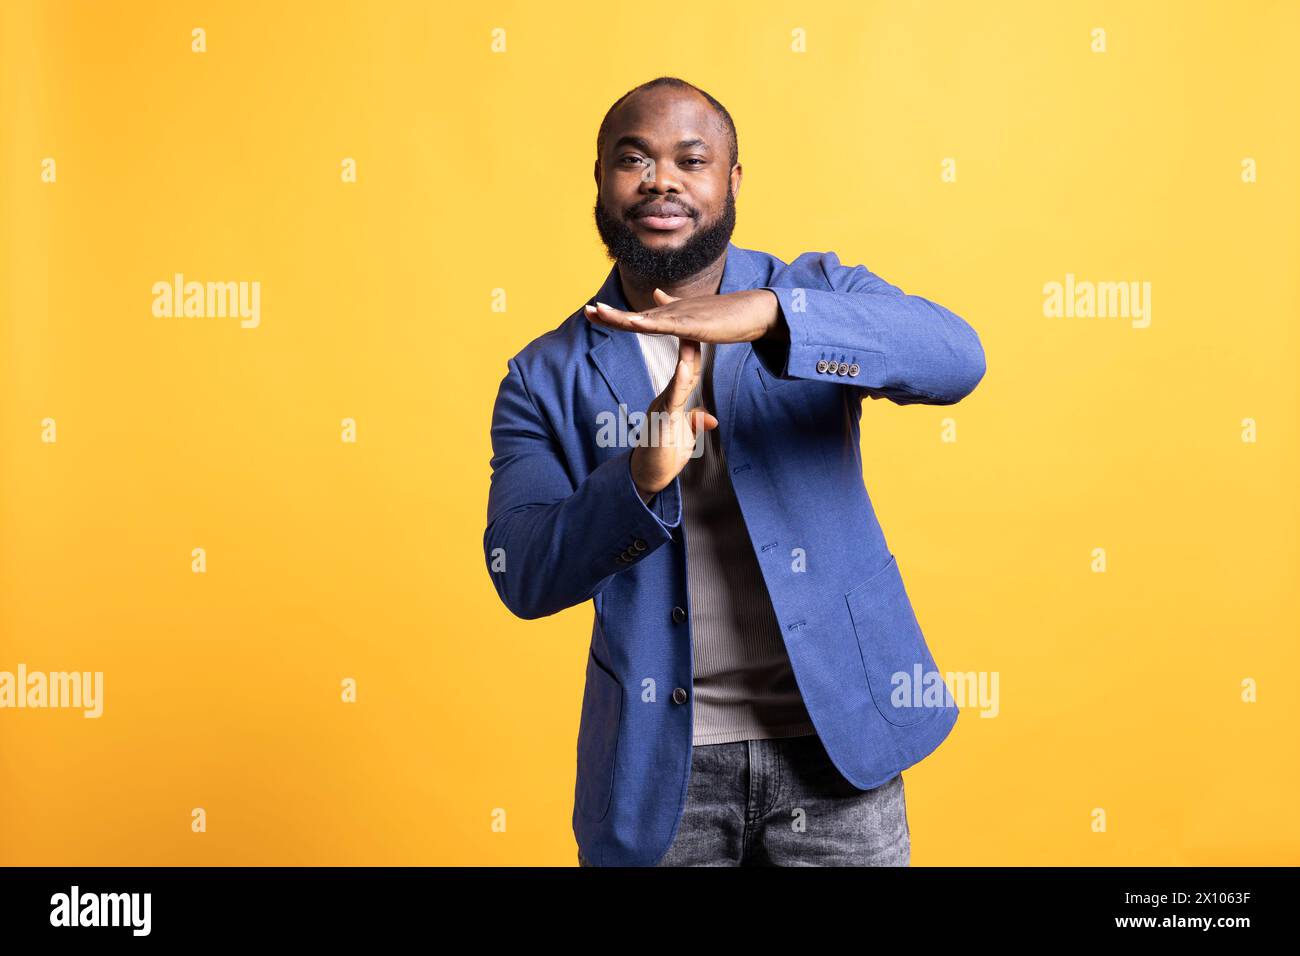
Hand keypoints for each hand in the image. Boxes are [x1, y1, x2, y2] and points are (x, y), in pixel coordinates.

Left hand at [584, 287, 785, 343]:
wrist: (751, 312)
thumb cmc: (724, 315)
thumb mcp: (692, 315)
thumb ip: (673, 306)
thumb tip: (656, 294)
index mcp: (670, 314)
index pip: (635, 317)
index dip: (613, 315)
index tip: (592, 312)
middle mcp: (672, 312)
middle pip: (634, 315)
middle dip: (609, 314)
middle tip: (586, 311)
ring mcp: (682, 317)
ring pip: (646, 318)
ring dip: (622, 317)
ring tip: (599, 313)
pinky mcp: (694, 324)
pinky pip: (668, 325)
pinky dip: (649, 322)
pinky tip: (634, 322)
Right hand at [586, 290, 718, 501]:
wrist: (647, 478)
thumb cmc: (665, 458)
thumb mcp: (686, 439)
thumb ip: (695, 424)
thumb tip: (710, 418)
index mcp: (674, 400)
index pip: (689, 370)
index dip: (695, 348)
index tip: (702, 327)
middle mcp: (667, 399)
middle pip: (683, 366)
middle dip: (687, 341)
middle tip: (689, 316)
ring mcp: (664, 408)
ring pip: (677, 377)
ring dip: (684, 355)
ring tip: (691, 333)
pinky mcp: (663, 420)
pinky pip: (674, 397)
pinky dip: (681, 381)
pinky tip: (687, 365)